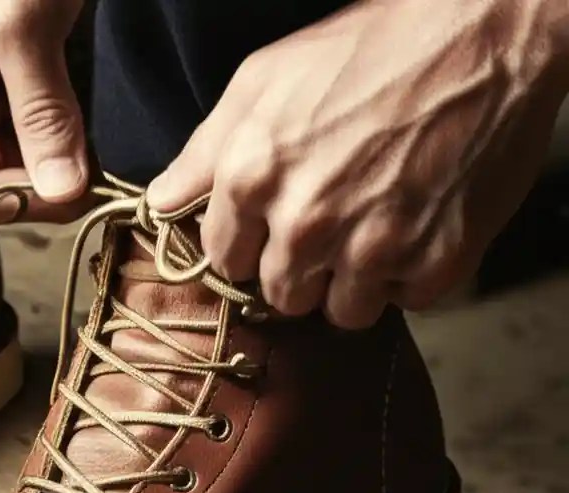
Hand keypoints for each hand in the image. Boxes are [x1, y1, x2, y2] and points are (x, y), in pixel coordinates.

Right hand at [0, 0, 90, 222]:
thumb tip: (61, 193)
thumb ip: (41, 111)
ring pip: (14, 167)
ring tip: (97, 150)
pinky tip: (85, 132)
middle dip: (45, 187)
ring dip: (57, 168)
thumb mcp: (25, 24)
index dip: (29, 204)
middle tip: (101, 172)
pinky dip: (60, 144)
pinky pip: (27, 138)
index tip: (88, 189)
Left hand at [147, 0, 568, 327]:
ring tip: (373, 225)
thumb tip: (160, 203)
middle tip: (331, 222)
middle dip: (299, 268)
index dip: (249, 243)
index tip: (272, 226)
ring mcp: (374, 247)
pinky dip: (411, 274)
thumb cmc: (366, 48)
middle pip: (281, 294)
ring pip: (342, 311)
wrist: (482, 31)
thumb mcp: (262, 82)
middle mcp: (306, 223)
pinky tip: (416, 225)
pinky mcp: (437, 260)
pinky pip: (406, 301)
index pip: (225, 260)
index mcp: (252, 180)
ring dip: (354, 281)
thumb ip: (204, 153)